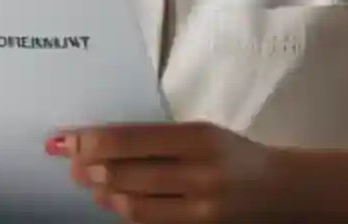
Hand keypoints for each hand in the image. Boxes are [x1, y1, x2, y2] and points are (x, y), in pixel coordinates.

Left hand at [47, 121, 276, 223]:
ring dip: (104, 194)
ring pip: (135, 205)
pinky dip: (126, 212)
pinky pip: (151, 223)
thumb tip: (103, 143)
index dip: (92, 141)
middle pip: (128, 173)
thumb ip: (158, 137)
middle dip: (90, 169)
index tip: (65, 140)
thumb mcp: (202, 132)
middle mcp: (200, 172)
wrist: (282, 190)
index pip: (132, 138)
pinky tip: (114, 201)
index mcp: (198, 137)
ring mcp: (200, 207)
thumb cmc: (233, 153)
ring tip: (90, 184)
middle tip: (71, 164)